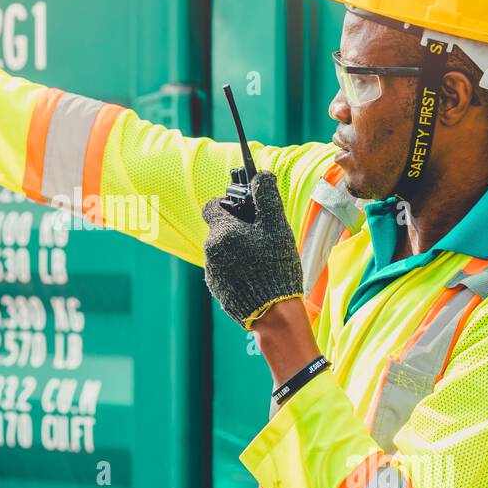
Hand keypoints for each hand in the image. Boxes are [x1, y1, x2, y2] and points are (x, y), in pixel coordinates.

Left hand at [200, 171, 304, 329]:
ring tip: (262, 261)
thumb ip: (266, 197)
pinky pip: (224, 271)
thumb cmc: (276, 266)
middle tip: (261, 238)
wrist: (273, 313)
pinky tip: (256, 277)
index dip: (228, 204)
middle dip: (238, 230)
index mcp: (222, 232)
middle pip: (220, 230)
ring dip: (237, 251)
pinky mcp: (217, 290)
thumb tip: (261, 175)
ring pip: (222, 251)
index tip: (244, 210)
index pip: (212, 206)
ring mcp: (211, 273)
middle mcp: (210, 251)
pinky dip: (236, 270)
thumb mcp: (276, 227)